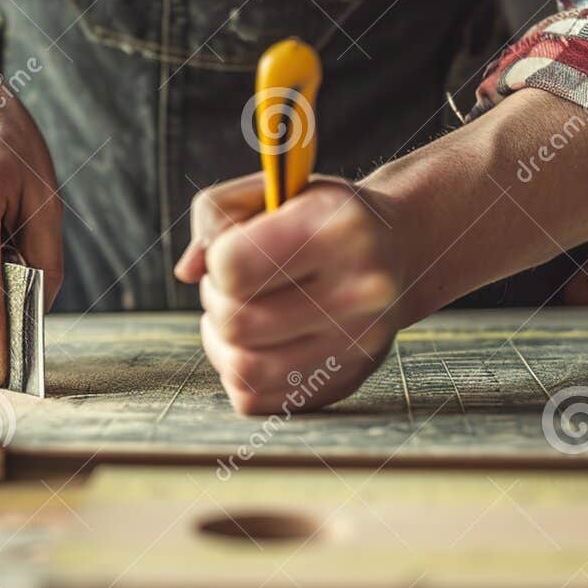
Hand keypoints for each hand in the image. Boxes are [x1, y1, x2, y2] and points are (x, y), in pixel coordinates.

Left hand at [175, 174, 403, 415]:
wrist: (399, 251)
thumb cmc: (322, 217)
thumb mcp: (273, 189)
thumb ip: (214, 213)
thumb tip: (188, 271)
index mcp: (342, 231)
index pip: (234, 266)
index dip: (217, 257)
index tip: (233, 249)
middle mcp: (361, 292)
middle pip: (235, 322)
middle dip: (217, 300)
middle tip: (235, 285)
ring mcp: (359, 344)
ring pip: (243, 369)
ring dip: (222, 341)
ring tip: (238, 313)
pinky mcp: (347, 380)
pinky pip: (256, 398)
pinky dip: (238, 373)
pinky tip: (253, 344)